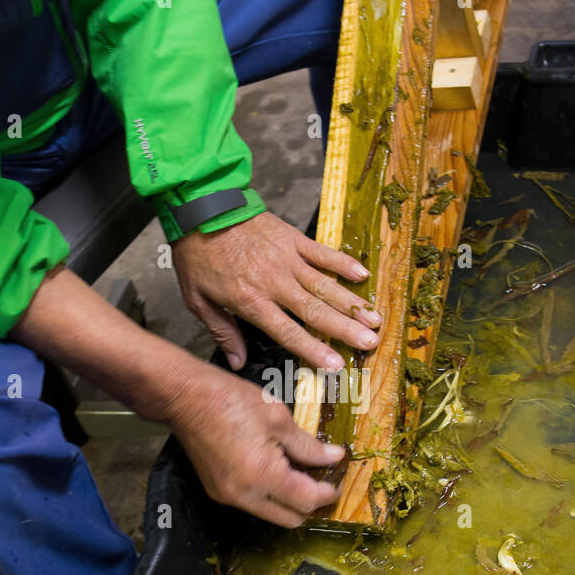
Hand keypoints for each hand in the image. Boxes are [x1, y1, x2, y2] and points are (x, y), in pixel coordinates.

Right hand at [168, 359, 347, 527]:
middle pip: (290, 519)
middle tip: (323, 479)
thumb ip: (308, 445)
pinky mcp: (217, 491)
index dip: (329, 493)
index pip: (307, 501)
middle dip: (311, 503)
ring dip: (290, 499)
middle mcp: (244, 495)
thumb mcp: (278, 418)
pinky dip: (271, 493)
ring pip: (272, 514)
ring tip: (301, 471)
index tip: (338, 480)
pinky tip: (277, 468)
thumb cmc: (231, 401)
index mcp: (262, 476)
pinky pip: (253, 503)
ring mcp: (228, 496)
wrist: (185, 397)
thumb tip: (334, 458)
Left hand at [173, 211, 382, 370]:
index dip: (313, 350)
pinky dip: (343, 263)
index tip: (336, 365)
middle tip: (371, 343)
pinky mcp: (292, 239)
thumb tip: (237, 363)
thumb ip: (222, 332)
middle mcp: (274, 283)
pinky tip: (363, 275)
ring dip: (352, 303)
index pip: (288, 331)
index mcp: (251, 301)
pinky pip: (322, 253)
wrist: (202, 209)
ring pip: (325, 285)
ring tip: (376, 318)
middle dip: (346, 329)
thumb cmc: (198, 256)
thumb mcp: (198, 300)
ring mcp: (286, 259)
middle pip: (315, 311)